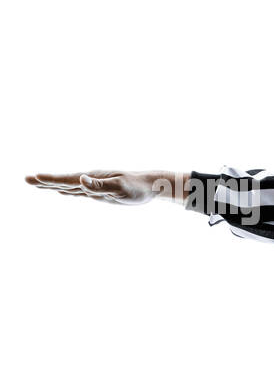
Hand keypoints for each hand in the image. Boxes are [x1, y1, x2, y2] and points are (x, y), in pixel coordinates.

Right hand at [24, 170, 189, 206]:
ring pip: (69, 186)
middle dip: (44, 181)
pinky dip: (67, 191)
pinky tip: (61, 191)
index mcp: (92, 178)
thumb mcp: (120, 187)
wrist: (151, 185)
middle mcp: (90, 180)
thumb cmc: (137, 187)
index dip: (49, 180)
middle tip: (25, 179)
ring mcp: (94, 186)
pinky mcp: (100, 192)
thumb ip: (100, 185)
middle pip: (63, 181)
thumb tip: (80, 180)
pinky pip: (79, 191)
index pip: (66, 180)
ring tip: (37, 183)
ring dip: (52, 185)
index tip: (32, 178)